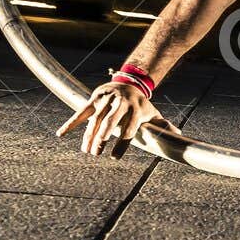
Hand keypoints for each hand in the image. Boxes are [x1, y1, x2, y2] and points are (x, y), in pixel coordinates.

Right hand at [56, 80, 179, 158]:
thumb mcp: (153, 113)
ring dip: (89, 134)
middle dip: (103, 137)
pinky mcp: (94, 97)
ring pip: (96, 118)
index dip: (122, 143)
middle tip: (97, 153)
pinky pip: (81, 111)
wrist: (129, 82)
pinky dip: (71, 122)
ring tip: (86, 150)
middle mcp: (121, 102)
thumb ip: (163, 126)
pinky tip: (60, 134)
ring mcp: (107, 98)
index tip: (114, 158)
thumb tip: (179, 136)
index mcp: (136, 109)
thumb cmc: (141, 105)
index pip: (129, 128)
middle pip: (111, 121)